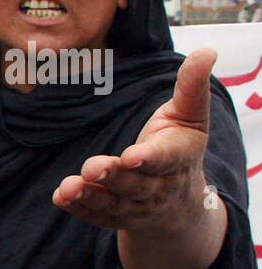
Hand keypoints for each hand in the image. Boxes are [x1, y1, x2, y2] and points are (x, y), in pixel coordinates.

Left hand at [53, 48, 213, 233]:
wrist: (178, 203)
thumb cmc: (178, 146)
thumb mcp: (189, 117)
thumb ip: (191, 88)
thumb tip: (207, 51)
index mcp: (178, 158)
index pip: (164, 159)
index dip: (149, 159)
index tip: (132, 156)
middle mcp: (157, 187)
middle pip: (134, 184)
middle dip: (113, 177)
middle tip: (91, 167)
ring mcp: (135, 206)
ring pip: (112, 204)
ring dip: (90, 196)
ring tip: (69, 187)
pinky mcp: (113, 217)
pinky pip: (96, 216)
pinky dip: (79, 209)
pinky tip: (61, 197)